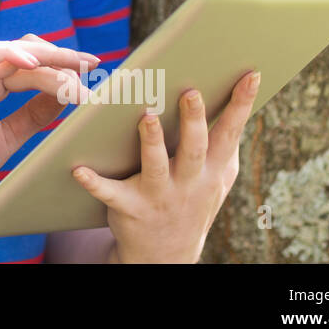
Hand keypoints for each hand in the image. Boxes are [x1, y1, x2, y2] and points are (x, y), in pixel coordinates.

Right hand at [0, 34, 99, 211]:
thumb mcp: (7, 138)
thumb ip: (32, 117)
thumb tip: (63, 100)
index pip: (32, 65)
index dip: (62, 67)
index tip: (91, 75)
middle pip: (28, 51)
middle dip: (63, 56)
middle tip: (94, 65)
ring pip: (15, 52)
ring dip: (50, 60)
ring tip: (78, 75)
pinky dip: (11, 54)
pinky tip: (37, 65)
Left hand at [71, 69, 261, 262]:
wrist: (167, 254)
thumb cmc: (192, 197)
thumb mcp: (217, 177)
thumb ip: (226, 143)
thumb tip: (233, 94)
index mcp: (211, 170)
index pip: (229, 133)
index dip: (241, 105)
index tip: (251, 75)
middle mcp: (188, 182)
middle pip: (194, 148)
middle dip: (194, 121)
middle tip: (191, 92)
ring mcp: (160, 196)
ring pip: (156, 167)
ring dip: (151, 142)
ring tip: (148, 117)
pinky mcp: (130, 209)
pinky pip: (111, 194)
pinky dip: (95, 183)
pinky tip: (78, 170)